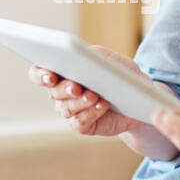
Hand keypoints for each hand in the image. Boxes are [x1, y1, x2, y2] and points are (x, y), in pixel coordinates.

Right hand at [28, 46, 146, 137]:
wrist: (140, 98)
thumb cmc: (121, 74)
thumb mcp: (110, 59)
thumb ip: (93, 54)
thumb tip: (81, 56)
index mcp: (63, 72)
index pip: (39, 72)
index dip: (40, 74)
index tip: (50, 75)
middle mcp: (62, 92)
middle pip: (53, 91)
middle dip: (64, 88)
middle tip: (76, 87)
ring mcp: (71, 110)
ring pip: (65, 108)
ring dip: (80, 101)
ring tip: (95, 96)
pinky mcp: (83, 125)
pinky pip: (78, 122)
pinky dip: (90, 113)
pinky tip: (102, 106)